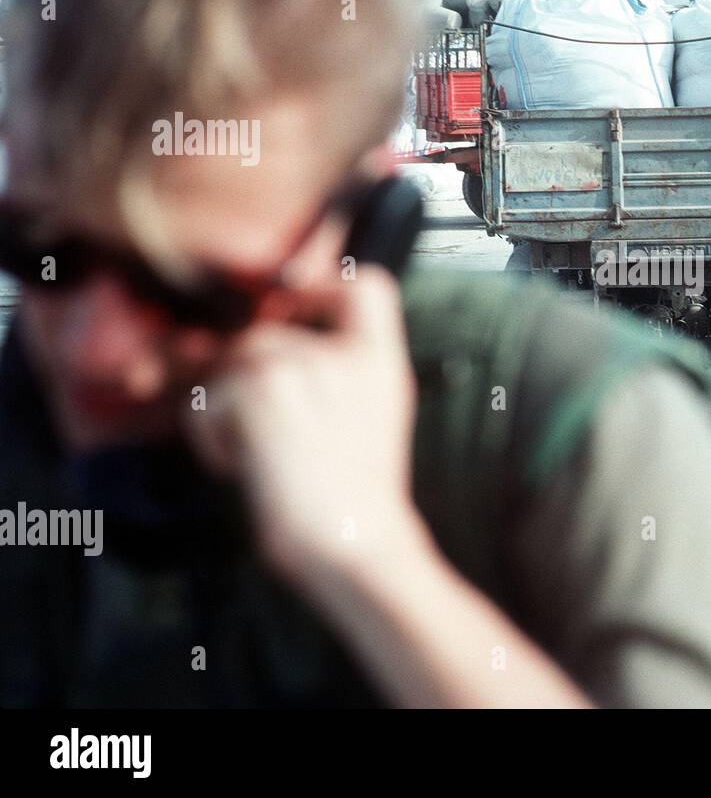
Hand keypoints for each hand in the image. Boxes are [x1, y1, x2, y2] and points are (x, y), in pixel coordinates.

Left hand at [185, 267, 419, 578]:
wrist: (352, 543)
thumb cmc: (352, 500)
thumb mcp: (369, 421)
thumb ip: (335, 374)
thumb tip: (256, 346)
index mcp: (382, 362)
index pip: (366, 286)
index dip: (324, 289)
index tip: (299, 321)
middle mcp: (347, 354)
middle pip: (268, 333)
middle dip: (241, 379)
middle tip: (248, 429)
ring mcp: (305, 365)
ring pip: (232, 362)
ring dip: (226, 410)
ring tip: (254, 456)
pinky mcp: (262, 389)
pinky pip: (210, 396)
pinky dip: (211, 436)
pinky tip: (244, 467)